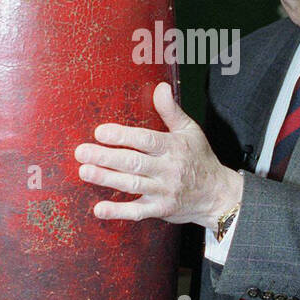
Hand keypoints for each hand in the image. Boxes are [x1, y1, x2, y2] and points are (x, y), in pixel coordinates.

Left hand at [74, 82, 243, 228]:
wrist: (217, 195)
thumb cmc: (199, 159)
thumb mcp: (190, 131)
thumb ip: (171, 110)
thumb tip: (160, 86)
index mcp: (173, 147)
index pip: (145, 140)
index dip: (122, 136)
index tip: (100, 132)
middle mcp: (167, 169)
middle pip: (134, 162)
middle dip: (106, 156)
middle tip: (81, 151)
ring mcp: (164, 191)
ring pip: (132, 184)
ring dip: (107, 179)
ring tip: (84, 171)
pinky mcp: (160, 209)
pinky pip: (137, 212)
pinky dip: (118, 212)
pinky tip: (99, 210)